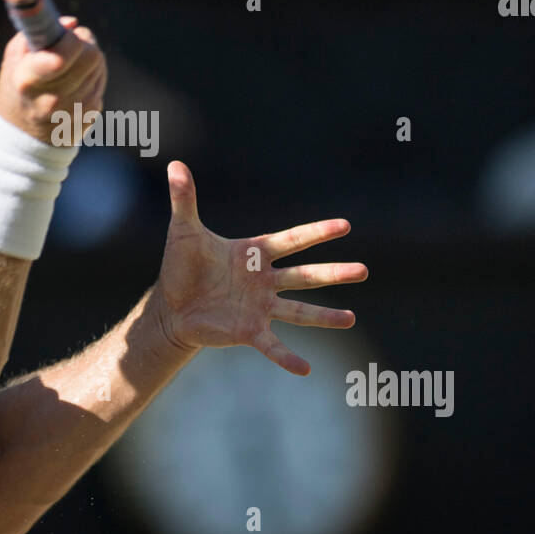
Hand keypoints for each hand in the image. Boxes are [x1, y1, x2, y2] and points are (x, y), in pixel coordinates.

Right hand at [0, 16, 105, 144]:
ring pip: (99, 64)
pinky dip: (91, 74)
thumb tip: (72, 23)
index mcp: (28, 81)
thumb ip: (38, 33)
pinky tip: (74, 82)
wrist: (25, 138)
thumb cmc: (17, 90)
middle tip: (71, 43)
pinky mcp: (90, 114)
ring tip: (70, 64)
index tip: (65, 35)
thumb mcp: (14, 60)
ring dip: (89, 56)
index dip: (70, 39)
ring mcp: (75, 110)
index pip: (63, 54)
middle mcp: (53, 99)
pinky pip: (100, 80)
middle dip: (83, 42)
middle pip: (91, 54)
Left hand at [151, 161, 367, 375]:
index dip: (318, 232)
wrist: (170, 306)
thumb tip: (174, 165)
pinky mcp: (248, 331)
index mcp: (255, 253)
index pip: (293, 240)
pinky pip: (273, 345)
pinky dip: (288, 357)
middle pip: (305, 276)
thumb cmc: (181, 266)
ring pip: (299, 311)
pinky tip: (307, 369)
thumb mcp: (183, 230)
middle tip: (363, 270)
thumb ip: (184, 198)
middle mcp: (264, 281)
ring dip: (325, 316)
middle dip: (333, 273)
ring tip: (351, 319)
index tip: (345, 225)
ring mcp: (260, 307)